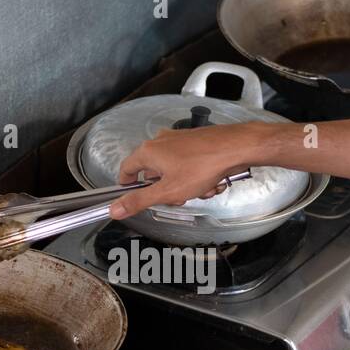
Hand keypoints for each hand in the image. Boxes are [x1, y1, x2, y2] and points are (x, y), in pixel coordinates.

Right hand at [109, 123, 267, 219]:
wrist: (235, 148)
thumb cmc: (203, 166)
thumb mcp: (167, 191)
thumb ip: (139, 201)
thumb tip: (115, 209)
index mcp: (148, 151)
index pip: (126, 168)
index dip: (126, 184)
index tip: (129, 195)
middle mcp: (161, 142)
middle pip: (153, 173)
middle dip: (167, 191)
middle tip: (178, 198)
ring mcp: (178, 140)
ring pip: (174, 172)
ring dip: (186, 187)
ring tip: (202, 189)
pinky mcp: (194, 142)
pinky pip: (189, 165)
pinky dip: (197, 177)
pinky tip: (210, 182)